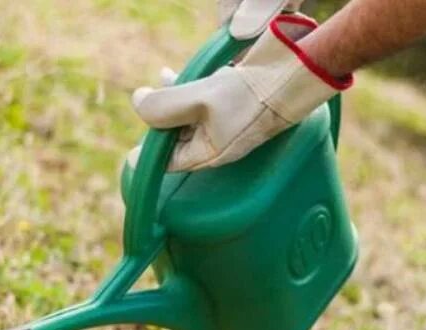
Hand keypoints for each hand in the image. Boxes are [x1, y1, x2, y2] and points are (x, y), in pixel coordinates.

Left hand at [130, 15, 350, 171]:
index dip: (148, 150)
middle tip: (148, 96)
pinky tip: (181, 74)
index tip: (133, 146)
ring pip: (188, 116)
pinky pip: (203, 101)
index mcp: (207, 155)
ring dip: (173, 97)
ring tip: (164, 76)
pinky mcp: (233, 105)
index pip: (167, 161)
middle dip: (160, 117)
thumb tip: (138, 101)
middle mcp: (215, 145)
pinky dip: (189, 89)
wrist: (292, 75)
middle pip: (175, 137)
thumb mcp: (197, 100)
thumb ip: (162, 106)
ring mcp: (225, 125)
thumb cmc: (249, 95)